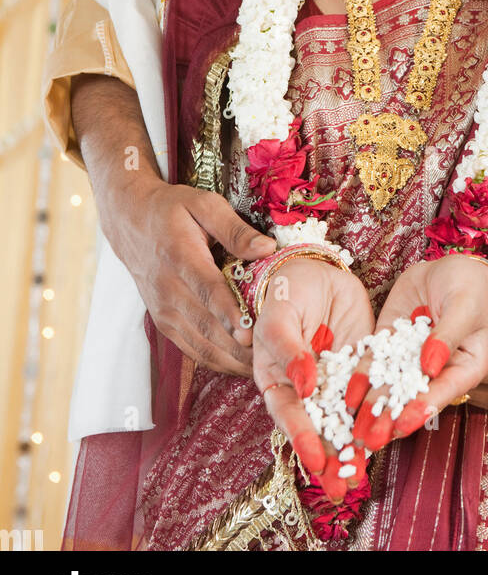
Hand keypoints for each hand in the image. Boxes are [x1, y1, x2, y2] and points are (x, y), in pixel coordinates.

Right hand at [72, 73, 273, 376]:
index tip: (250, 333)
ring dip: (230, 360)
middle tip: (271, 361)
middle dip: (237, 347)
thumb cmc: (173, 210)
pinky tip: (241, 366)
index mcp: (181, 257)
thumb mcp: (204, 205)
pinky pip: (190, 347)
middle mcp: (169, 289)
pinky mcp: (163, 321)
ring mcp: (163, 309)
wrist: (130, 222)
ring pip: (198, 343)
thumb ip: (235, 229)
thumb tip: (266, 248)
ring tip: (264, 370)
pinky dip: (215, 360)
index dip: (228, 314)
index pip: (207, 290)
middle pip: (205, 325)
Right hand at [254, 258, 374, 499]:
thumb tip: (301, 384)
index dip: (301, 437)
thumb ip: (287, 346)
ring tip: (361, 480)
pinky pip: (367, 399)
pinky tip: (385, 441)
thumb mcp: (280, 314)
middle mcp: (304, 390)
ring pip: (342, 422)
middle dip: (329, 459)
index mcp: (277, 378)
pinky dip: (375, 420)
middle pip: (316, 428)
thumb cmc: (288, 291)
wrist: (319, 272)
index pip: (288, 413)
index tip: (316, 460)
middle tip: (342, 487)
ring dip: (351, 451)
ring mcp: (333, 383)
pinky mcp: (359, 372)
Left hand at [349, 254, 487, 451]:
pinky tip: (346, 395)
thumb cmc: (467, 286)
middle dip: (390, 419)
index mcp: (465, 367)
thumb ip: (449, 335)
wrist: (445, 269)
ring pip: (390, 387)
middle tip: (370, 439)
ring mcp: (411, 360)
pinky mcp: (390, 346)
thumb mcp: (463, 305)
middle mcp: (437, 371)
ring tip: (353, 429)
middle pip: (414, 397)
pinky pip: (374, 364)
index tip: (403, 425)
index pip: (444, 391)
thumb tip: (431, 367)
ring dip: (372, 408)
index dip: (423, 408)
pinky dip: (360, 380)